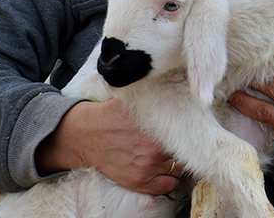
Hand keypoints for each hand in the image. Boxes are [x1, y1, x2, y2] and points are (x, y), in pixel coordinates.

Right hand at [34, 99, 182, 194]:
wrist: (86, 135)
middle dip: (181, 146)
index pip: (187, 133)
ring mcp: (147, 168)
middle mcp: (154, 149)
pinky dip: (170, 179)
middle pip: (184, 152)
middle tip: (175, 141)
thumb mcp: (134, 101)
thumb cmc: (110, 116)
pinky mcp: (139, 182)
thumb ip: (157, 98)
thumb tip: (177, 88)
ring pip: (178, 169)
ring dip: (175, 162)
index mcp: (156, 127)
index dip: (188, 131)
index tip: (187, 130)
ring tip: (168, 154)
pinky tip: (164, 169)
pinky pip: (167, 186)